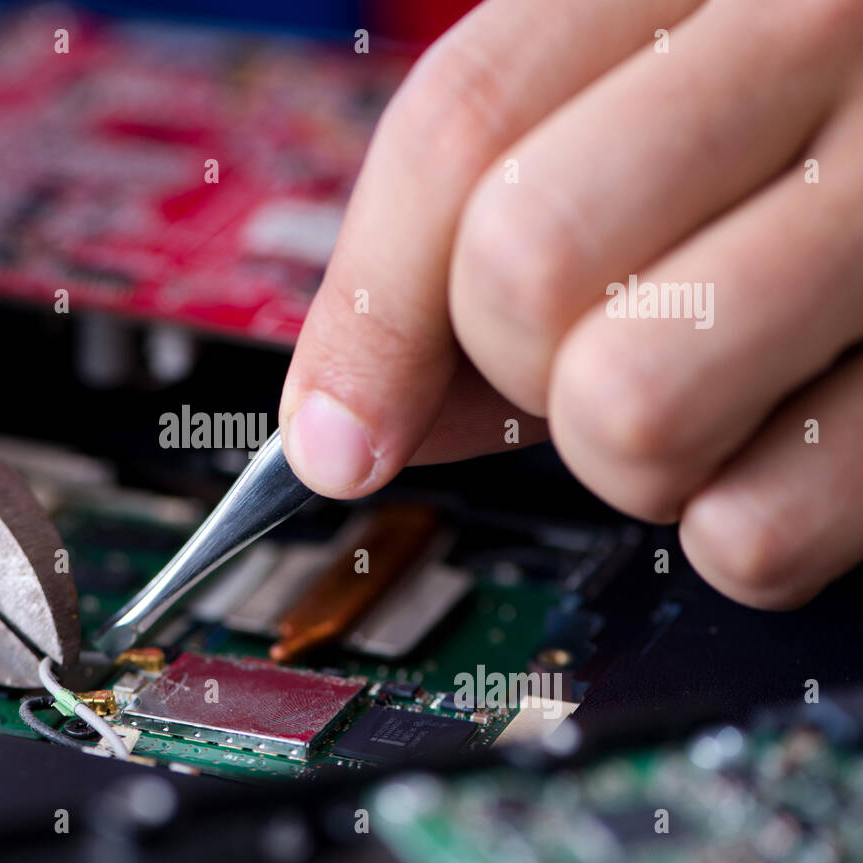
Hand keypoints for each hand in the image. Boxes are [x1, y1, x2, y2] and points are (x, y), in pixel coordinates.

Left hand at [280, 0, 862, 608]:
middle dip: (512, 359)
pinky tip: (784, 445)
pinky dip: (737, 527)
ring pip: (628, 408)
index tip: (332, 440)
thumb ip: (481, 228)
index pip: (462, 130)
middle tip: (582, 351)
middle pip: (525, 263)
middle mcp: (828, 40)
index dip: (368, 311)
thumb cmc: (804, 116)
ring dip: (620, 452)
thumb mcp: (637, 100)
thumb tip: (357, 422)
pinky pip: (760, 530)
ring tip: (698, 393)